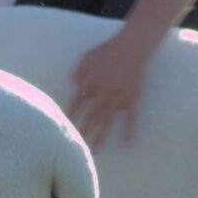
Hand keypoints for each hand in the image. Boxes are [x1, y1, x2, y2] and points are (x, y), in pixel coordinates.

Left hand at [68, 29, 156, 148]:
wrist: (133, 45)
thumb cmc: (108, 49)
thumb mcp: (87, 56)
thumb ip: (77, 72)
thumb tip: (74, 86)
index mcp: (90, 81)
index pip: (76, 102)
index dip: (70, 115)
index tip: (64, 127)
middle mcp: (103, 91)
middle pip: (91, 116)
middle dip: (83, 131)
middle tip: (77, 147)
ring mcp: (118, 95)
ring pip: (108, 120)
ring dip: (101, 136)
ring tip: (96, 151)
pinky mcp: (133, 96)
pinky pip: (131, 117)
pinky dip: (129, 130)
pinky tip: (127, 144)